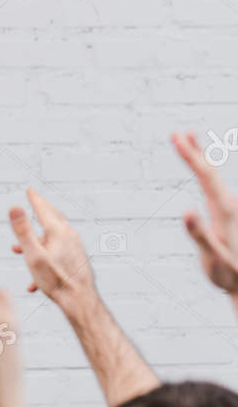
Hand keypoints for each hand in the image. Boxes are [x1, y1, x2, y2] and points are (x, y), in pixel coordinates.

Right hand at [8, 188, 98, 316]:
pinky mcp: (77, 259)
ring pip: (54, 237)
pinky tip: (34, 280)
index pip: (44, 209)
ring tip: (19, 250)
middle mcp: (70, 236)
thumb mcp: (33, 255)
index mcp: (58, 232)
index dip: (34, 199)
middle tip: (35, 203)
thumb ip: (23, 231)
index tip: (29, 190)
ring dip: (37, 239)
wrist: (80, 301)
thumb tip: (14, 207)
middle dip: (41, 211)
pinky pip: (58, 252)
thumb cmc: (55, 280)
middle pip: (54, 218)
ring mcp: (75, 247)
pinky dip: (44, 257)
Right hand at [173, 130, 237, 294]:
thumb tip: (186, 211)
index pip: (206, 175)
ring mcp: (228, 210)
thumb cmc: (229, 273)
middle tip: (179, 133)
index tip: (178, 137)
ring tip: (190, 142)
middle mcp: (228, 205)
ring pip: (213, 178)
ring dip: (200, 159)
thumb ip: (201, 235)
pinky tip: (202, 173)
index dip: (191, 155)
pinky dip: (204, 174)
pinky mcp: (226, 216)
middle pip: (210, 172)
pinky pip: (213, 188)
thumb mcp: (214, 257)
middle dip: (194, 151)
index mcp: (225, 210)